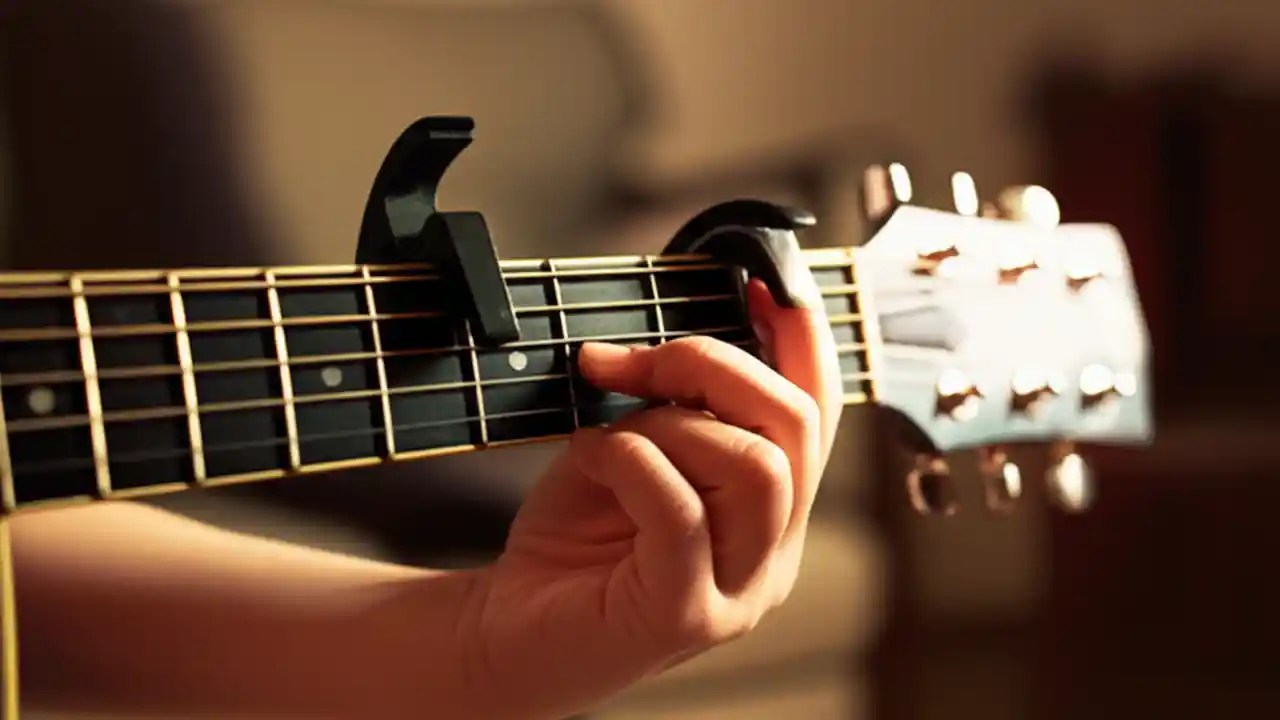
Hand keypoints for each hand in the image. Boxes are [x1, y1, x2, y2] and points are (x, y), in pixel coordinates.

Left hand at [460, 279, 842, 718]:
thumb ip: (672, 405)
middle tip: (634, 362)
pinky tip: (589, 459)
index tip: (759, 279)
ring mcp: (739, 591)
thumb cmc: (572, 535)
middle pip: (797, 425)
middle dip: (714, 365)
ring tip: (610, 427)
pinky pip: (680, 509)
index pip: (818, 410)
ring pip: (758, 466)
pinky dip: (628, 458)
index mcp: (772, 509)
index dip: (800, 338)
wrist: (505, 628)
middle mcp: (773, 553)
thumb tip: (677, 340)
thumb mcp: (632, 446)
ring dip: (672, 421)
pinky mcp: (687, 618)